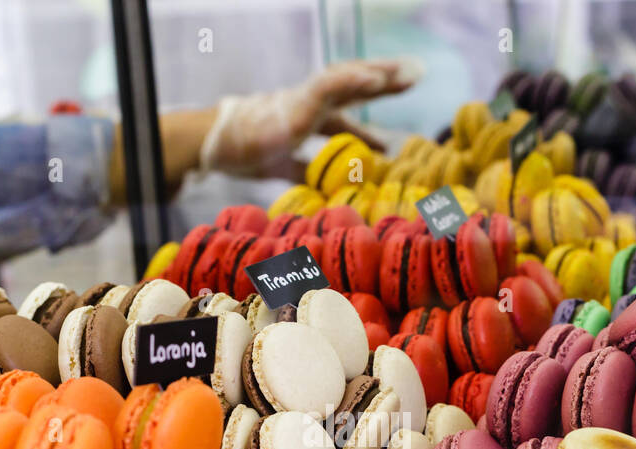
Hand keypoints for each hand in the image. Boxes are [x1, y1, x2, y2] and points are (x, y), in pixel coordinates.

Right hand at [199, 58, 423, 178]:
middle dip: (385, 81)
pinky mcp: (300, 99)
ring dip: (379, 73)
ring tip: (407, 71)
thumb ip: (303, 172)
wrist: (219, 146)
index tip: (390, 148)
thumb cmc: (244, 153)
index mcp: (306, 117)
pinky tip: (377, 78)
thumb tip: (321, 189)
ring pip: (348, 78)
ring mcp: (306, 98)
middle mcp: (310, 102)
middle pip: (354, 86)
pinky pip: (332, 83)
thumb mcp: (283, 167)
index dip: (367, 131)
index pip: (344, 117)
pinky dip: (356, 80)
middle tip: (416, 76)